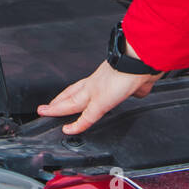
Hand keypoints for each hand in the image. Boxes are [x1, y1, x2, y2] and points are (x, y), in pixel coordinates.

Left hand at [37, 60, 160, 134]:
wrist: (142, 58)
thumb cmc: (144, 63)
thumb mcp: (140, 76)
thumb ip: (138, 85)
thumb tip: (142, 88)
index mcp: (106, 76)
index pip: (84, 85)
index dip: (74, 92)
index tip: (67, 96)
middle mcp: (97, 82)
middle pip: (72, 92)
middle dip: (59, 99)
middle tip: (47, 105)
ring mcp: (96, 91)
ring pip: (71, 102)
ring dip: (56, 108)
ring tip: (44, 112)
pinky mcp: (100, 102)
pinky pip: (86, 118)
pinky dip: (77, 126)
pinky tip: (67, 130)